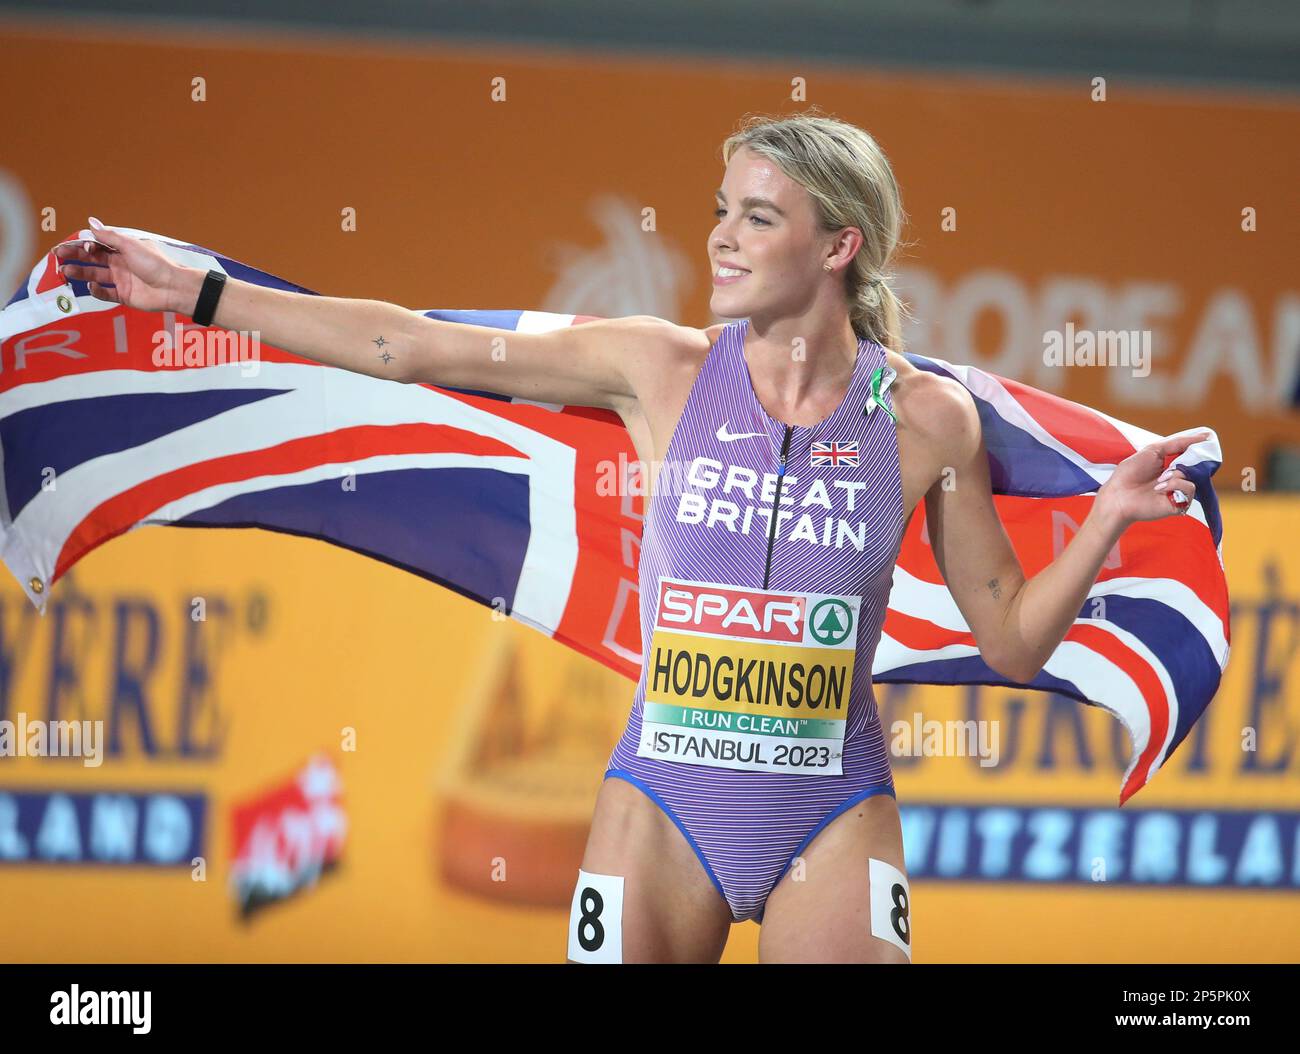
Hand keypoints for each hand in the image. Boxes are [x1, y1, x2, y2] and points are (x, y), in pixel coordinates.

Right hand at [52, 217, 188, 313]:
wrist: (173, 288)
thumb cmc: (156, 264)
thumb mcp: (130, 245)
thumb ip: (109, 236)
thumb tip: (90, 221)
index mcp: (124, 249)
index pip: (98, 244)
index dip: (84, 243)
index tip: (74, 245)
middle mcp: (121, 263)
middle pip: (93, 258)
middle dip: (76, 256)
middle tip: (59, 255)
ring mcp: (122, 279)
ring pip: (95, 275)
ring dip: (80, 273)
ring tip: (65, 271)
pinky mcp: (124, 295)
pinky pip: (105, 293)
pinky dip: (96, 290)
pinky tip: (91, 286)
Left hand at [1097, 431, 1211, 526]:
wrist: (1118, 495)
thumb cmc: (1131, 472)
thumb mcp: (1154, 450)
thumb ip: (1177, 443)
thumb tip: (1203, 435)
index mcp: (1171, 463)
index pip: (1192, 452)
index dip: (1198, 445)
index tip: (1208, 436)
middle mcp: (1177, 476)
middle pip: (1197, 463)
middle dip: (1187, 459)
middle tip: (1171, 463)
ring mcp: (1178, 490)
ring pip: (1193, 475)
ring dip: (1176, 474)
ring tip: (1160, 479)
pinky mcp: (1180, 503)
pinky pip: (1190, 488)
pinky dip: (1175, 484)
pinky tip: (1159, 489)